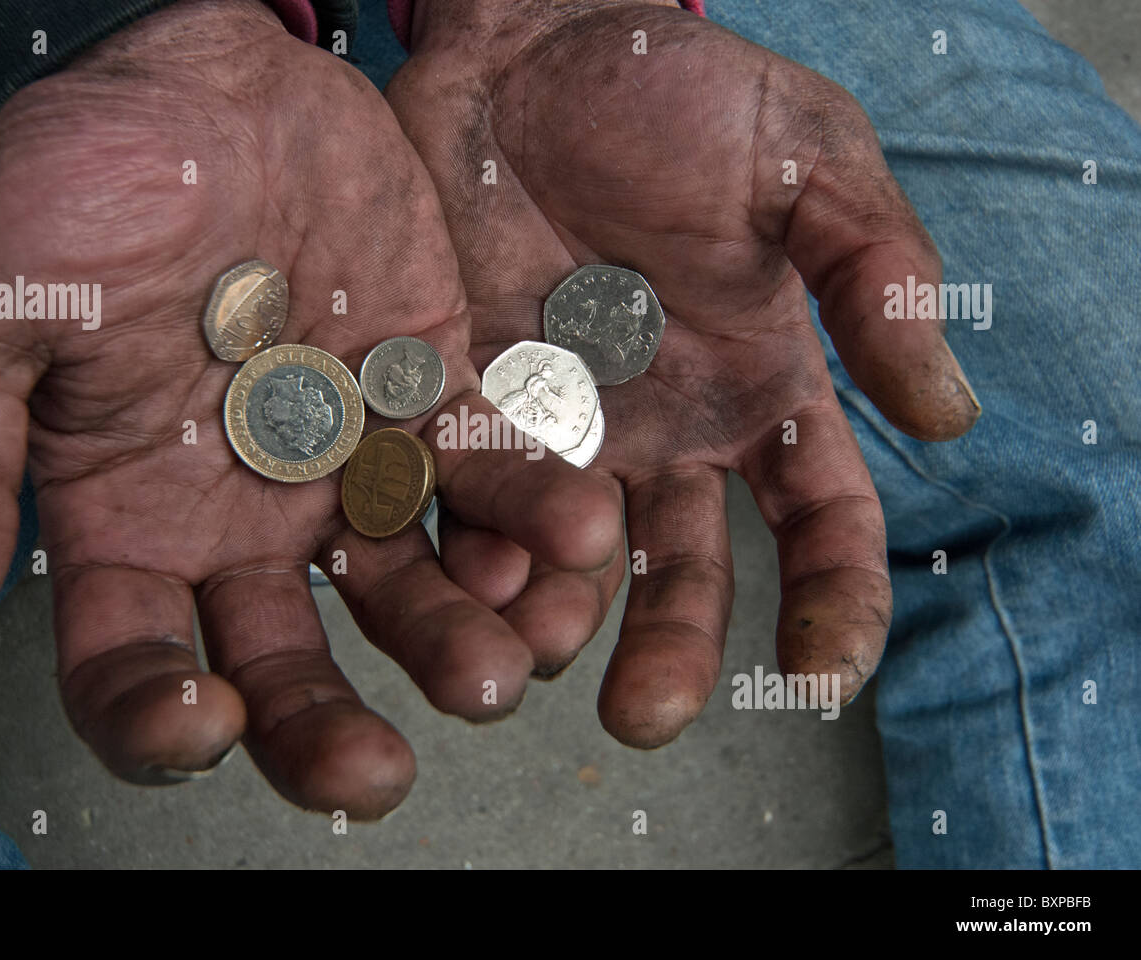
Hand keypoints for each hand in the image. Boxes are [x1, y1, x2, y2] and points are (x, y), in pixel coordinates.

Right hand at [0, 0, 620, 815]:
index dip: (158, 719)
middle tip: (379, 776)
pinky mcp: (432, 392)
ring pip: (409, 584)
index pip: (136, 665)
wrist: (208, 78)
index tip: (202, 720)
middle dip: (330, 725)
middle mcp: (246, 518)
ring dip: (462, 630)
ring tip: (511, 655)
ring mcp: (349, 461)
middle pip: (288, 663)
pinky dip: (533, 506)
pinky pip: (489, 469)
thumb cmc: (78, 180)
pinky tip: (574, 534)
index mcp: (130, 521)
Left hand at [389, 0, 979, 745]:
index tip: (821, 676)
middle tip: (640, 714)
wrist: (529, 49)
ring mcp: (558, 430)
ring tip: (526, 649)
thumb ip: (876, 275)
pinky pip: (461, 495)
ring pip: (564, 560)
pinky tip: (451, 574)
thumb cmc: (682, 95)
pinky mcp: (461, 404)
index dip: (831, 605)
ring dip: (550, 617)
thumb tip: (950, 417)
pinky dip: (458, 542)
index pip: (819, 524)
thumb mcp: (809, 162)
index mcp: (761, 393)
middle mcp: (663, 436)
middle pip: (681, 573)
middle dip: (668, 649)